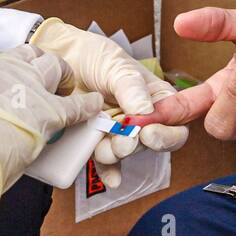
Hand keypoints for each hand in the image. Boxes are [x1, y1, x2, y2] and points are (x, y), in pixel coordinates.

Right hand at [0, 45, 103, 227]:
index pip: (6, 58)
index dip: (17, 67)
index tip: (18, 74)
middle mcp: (8, 69)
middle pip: (33, 56)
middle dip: (43, 64)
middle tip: (47, 77)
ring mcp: (32, 86)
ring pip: (56, 68)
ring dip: (64, 76)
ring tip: (68, 85)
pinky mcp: (51, 110)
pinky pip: (76, 104)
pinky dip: (87, 106)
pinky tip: (94, 106)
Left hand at [29, 18, 188, 184]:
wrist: (60, 59)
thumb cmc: (94, 56)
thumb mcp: (116, 65)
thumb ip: (132, 87)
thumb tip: (145, 112)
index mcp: (156, 99)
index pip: (175, 124)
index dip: (168, 134)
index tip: (148, 132)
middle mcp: (141, 118)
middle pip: (150, 143)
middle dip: (136, 145)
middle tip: (122, 141)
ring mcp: (119, 131)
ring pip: (127, 153)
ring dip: (117, 155)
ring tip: (104, 147)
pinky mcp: (98, 140)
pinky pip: (106, 162)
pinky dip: (108, 171)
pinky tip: (111, 179)